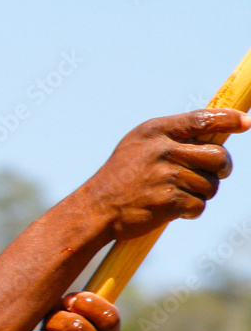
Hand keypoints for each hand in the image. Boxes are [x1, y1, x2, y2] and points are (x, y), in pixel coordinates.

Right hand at [80, 109, 249, 241]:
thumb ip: (171, 138)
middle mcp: (162, 150)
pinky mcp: (169, 201)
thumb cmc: (119, 179)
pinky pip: (199, 205)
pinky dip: (191, 211)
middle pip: (217, 156)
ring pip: (210, 184)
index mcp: (155, 132)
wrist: (94, 210)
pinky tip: (173, 210)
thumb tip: (215, 137)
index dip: (227, 120)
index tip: (244, 122)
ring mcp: (166, 175)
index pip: (201, 119)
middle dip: (222, 169)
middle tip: (216, 174)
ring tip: (178, 196)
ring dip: (202, 194)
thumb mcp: (138, 146)